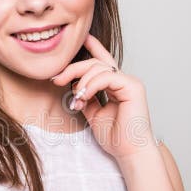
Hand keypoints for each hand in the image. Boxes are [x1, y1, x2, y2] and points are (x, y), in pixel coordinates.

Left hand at [50, 33, 156, 159]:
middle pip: (95, 63)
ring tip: (76, 98)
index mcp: (115, 86)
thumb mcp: (93, 114)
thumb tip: (73, 87)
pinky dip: (91, 85)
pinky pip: (106, 77)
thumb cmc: (116, 138)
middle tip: (56, 79)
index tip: (82, 38)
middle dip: (74, 68)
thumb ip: (86, 98)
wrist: (128, 152)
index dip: (93, 47)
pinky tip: (83, 96)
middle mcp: (123, 81)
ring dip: (81, 81)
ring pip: (99, 67)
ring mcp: (129, 82)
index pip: (103, 62)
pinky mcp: (133, 87)